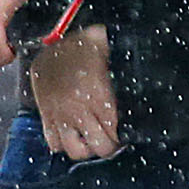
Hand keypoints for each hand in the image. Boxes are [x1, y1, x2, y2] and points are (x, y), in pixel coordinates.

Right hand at [30, 24, 118, 159]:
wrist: (43, 38)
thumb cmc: (80, 43)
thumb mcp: (107, 50)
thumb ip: (122, 64)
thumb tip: (144, 68)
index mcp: (99, 94)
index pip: (116, 131)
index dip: (122, 136)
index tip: (124, 134)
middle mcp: (79, 109)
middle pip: (100, 147)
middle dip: (108, 147)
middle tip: (110, 141)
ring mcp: (61, 115)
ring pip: (76, 151)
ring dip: (86, 149)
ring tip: (90, 140)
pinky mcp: (46, 115)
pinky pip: (54, 143)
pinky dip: (62, 144)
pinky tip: (71, 134)